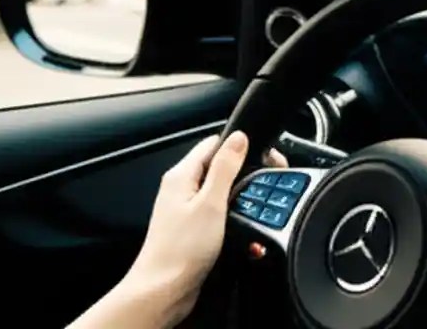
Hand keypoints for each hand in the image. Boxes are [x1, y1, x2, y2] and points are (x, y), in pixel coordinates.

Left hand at [69, 131, 284, 328]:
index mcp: (181, 175)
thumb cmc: (180, 250)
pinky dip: (234, 221)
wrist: (164, 290)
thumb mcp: (211, 203)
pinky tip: (244, 232)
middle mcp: (181, 188)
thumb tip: (238, 137)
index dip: (240, 146)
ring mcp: (186, 209)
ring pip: (222, 192)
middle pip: (219, 167)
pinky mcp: (193, 228)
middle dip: (244, 175)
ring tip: (254, 212)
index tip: (263, 157)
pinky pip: (219, 214)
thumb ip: (225, 167)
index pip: (214, 143)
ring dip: (241, 201)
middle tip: (262, 186)